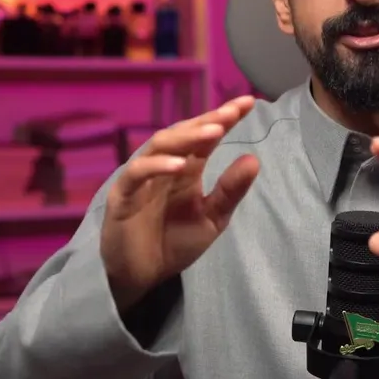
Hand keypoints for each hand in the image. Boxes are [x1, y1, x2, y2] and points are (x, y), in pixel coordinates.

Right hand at [100, 96, 259, 308]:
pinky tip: (179, 165)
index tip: (247, 103)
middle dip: (207, 121)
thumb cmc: (174, 243)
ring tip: (213, 132)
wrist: (144, 276)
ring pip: (159, 146)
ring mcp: (142, 178)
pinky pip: (138, 174)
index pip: (205, 137)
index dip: (224, 118)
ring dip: (186, 137)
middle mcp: (164, 166)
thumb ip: (230, 191)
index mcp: (187, 169)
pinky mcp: (123, 195)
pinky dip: (157, 166)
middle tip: (231, 112)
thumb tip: (254, 159)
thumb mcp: (212, 218)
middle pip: (183, 134)